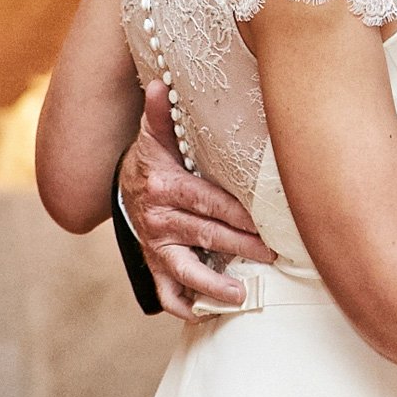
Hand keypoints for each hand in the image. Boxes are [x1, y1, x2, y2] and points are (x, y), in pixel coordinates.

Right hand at [117, 80, 275, 318]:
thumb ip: (160, 113)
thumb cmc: (151, 161)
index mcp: (166, 187)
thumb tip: (159, 83)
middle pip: (206, 235)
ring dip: (214, 285)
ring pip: (185, 270)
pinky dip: (184, 306)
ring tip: (242, 295)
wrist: (123, 190)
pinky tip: (207, 313)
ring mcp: (157, 247)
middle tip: (273, 255)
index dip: (238, 214)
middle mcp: (159, 220)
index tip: (265, 222)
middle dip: (242, 246)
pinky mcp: (154, 266)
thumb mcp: (155, 136)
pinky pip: (166, 292)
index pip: (208, 202)